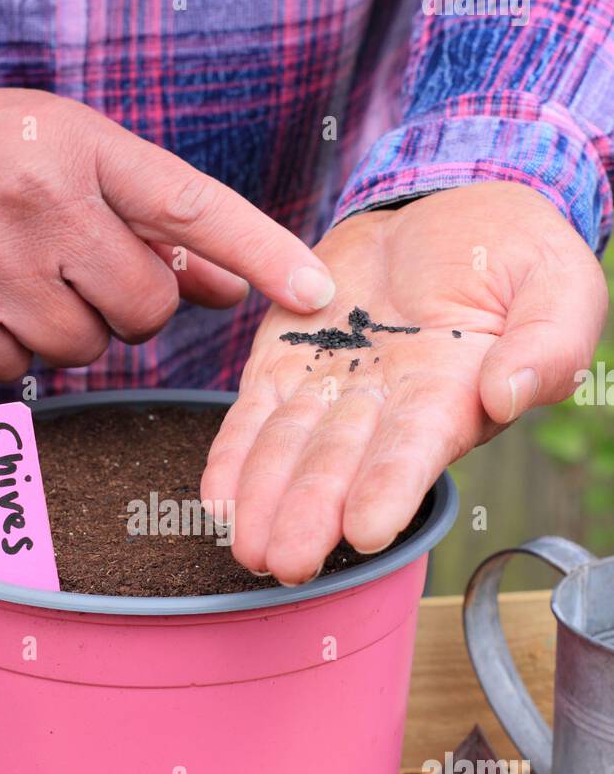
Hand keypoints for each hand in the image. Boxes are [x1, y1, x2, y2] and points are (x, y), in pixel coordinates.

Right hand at [0, 86, 333, 379]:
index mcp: (79, 147)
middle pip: (144, 305)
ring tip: (23, 277)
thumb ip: (152, 224)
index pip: (189, 206)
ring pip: (85, 347)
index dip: (260, 251)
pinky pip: (20, 372)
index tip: (317, 292)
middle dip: (132, 305)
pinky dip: (12, 350)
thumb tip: (231, 291)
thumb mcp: (70, 156)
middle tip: (87, 270)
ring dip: (70, 328)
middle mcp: (37, 202)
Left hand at [202, 181, 607, 583]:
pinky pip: (253, 418)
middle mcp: (385, 408)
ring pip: (290, 450)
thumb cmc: (514, 257)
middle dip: (310, 514)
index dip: (389, 488)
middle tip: (285, 561)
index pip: (415, 449)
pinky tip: (217, 500)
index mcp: (451, 396)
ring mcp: (329, 388)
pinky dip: (232, 457)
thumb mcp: (556, 283)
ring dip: (264, 499)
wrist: (446, 212)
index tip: (365, 528)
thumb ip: (548, 340)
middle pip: (340, 465)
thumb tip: (506, 392)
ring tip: (243, 546)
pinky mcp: (285, 363)